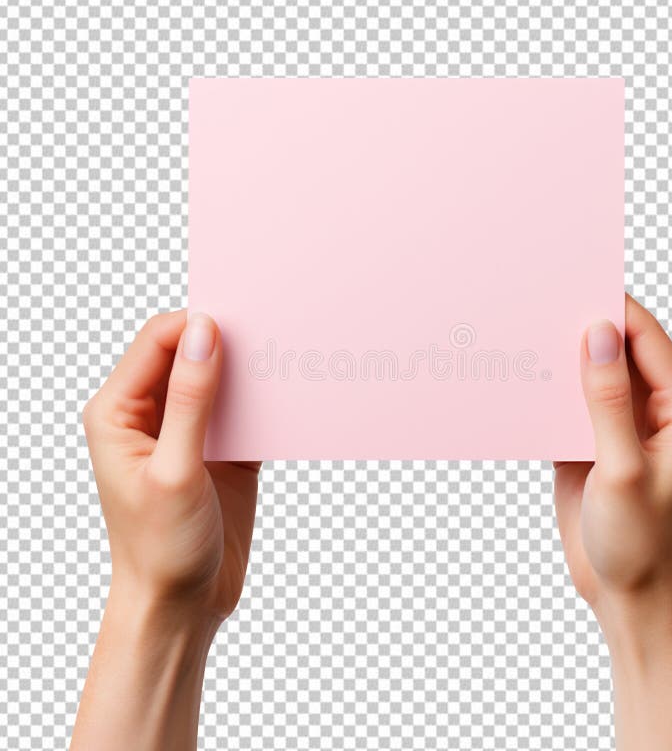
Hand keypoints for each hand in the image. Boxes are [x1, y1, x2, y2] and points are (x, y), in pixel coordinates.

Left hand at [72, 310, 259, 750]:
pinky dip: (267, 402)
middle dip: (230, 341)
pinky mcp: (222, 449)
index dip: (198, 325)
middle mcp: (152, 414)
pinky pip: (245, 410)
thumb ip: (190, 401)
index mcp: (120, 412)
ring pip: (222, 378)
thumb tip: (204, 334)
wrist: (181, 606)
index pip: (159, 341)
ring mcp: (189, 430)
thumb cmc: (160, 549)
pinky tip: (291, 398)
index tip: (243, 324)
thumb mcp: (175, 472)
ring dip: (252, 370)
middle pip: (192, 352)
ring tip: (287, 362)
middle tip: (271, 335)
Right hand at [554, 293, 671, 749]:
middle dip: (579, 326)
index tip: (569, 280)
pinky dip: (546, 390)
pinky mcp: (593, 444)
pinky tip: (518, 380)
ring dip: (558, 357)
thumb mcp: (624, 472)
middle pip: (617, 348)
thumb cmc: (643, 546)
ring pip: (589, 373)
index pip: (646, 338)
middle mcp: (656, 410)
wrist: (630, 599)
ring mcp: (622, 426)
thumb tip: (598, 336)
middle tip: (536, 302)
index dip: (610, 306)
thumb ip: (610, 402)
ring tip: (520, 334)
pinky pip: (570, 403)